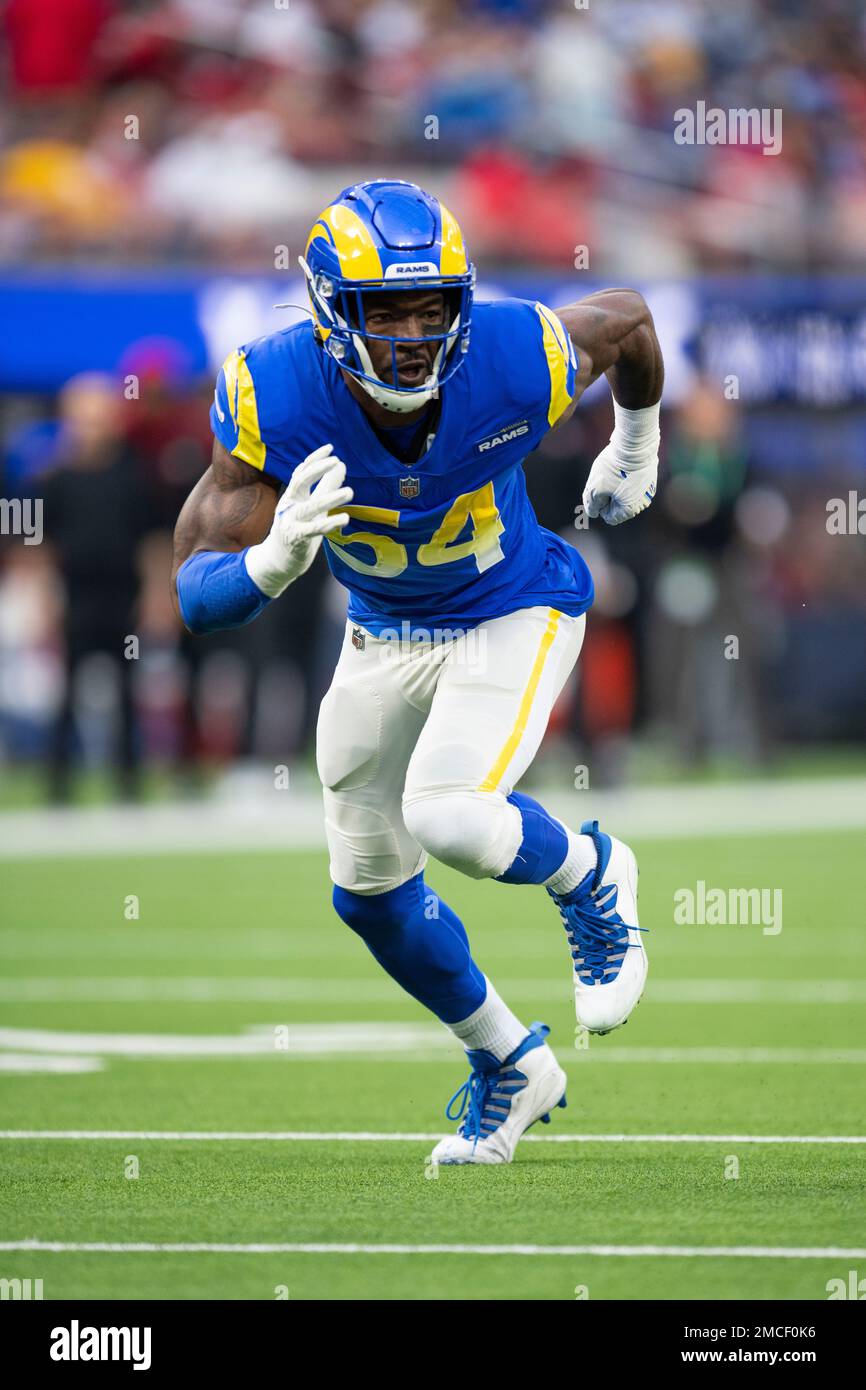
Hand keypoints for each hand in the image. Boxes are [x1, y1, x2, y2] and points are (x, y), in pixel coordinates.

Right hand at [245, 444, 351, 595]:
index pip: (301, 471)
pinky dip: (329, 523)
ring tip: (349, 492)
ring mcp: (290, 521)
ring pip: (310, 507)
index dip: (315, 458)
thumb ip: (325, 487)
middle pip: (300, 481)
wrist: (276, 561)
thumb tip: (341, 465)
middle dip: (318, 470)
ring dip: (330, 498)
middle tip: (337, 462)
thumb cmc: (297, 530)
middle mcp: (289, 505)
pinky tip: (344, 519)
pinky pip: (313, 529)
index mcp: (293, 495)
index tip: (330, 448)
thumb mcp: (312, 507)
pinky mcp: (296, 539)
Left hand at [582, 401, 659, 525]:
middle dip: (609, 496)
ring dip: (616, 486)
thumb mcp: (595, 488)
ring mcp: (648, 490)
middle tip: (606, 479)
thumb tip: (594, 513)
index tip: (601, 490)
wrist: (635, 443)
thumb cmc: (614, 467)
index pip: (610, 518)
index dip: (601, 505)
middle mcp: (643, 503)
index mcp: (630, 510)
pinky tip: (622, 467)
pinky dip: (625, 477)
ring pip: (625, 494)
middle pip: (618, 506)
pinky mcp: (650, 477)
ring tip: (615, 471)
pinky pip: (632, 483)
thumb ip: (592, 505)